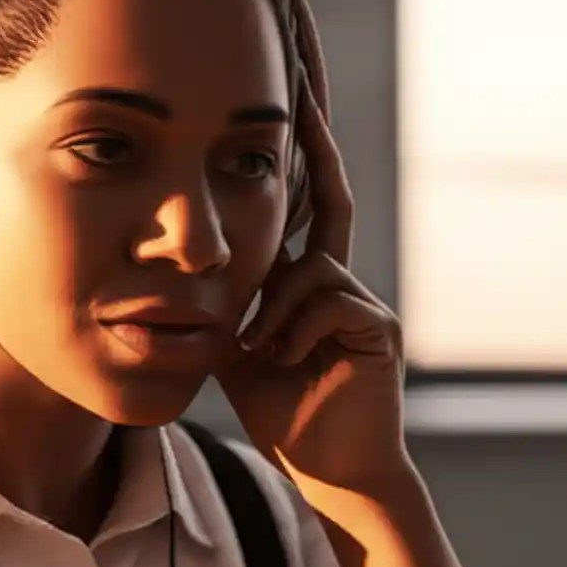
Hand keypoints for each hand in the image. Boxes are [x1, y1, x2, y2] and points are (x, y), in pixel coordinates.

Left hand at [214, 75, 411, 498]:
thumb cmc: (282, 412)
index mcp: (306, 286)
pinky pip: (325, 301)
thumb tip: (188, 280)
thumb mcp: (238, 352)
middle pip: (331, 203)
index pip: (304, 212)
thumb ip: (226, 309)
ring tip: (258, 350)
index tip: (290, 113)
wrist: (327, 467)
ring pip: (310, 267)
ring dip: (272, 309)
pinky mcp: (379, 327)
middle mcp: (339, 282)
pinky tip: (282, 359)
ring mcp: (364, 302)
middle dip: (318, 151)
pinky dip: (291, 329)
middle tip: (300, 100)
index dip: (299, 165)